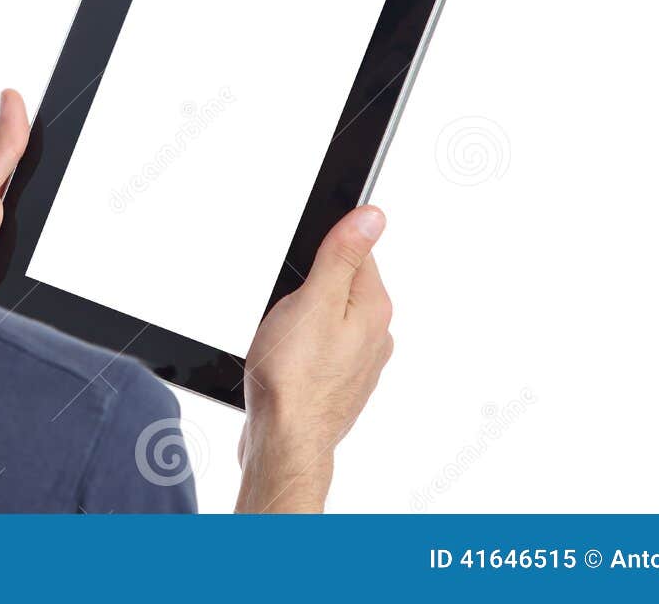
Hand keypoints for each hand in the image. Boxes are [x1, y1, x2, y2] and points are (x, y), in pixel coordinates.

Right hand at [235, 205, 393, 512]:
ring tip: (282, 340)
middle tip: (286, 311)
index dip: (320, 253)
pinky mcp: (338, 381)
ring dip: (301, 320)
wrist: (285, 442)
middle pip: (339, 284)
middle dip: (307, 289)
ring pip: (326, 317)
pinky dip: (300, 348)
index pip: (355, 252)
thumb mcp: (314, 300)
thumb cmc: (293, 377)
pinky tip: (284, 361)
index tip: (299, 273)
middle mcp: (376, 335)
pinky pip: (319, 348)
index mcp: (374, 308)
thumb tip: (373, 216)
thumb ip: (343, 255)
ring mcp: (359, 362)